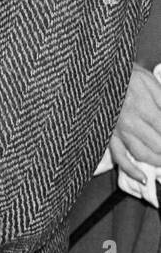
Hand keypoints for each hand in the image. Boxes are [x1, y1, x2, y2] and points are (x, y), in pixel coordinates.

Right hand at [111, 63, 160, 183]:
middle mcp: (130, 122)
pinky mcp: (108, 136)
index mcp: (143, 107)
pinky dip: (131, 170)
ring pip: (142, 154)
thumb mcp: (152, 83)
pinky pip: (119, 158)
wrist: (97, 74)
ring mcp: (117, 131)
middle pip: (158, 145)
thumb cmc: (125, 75)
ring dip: (158, 160)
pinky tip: (143, 178)